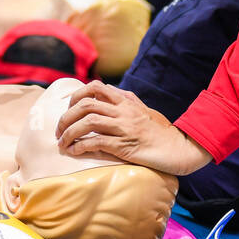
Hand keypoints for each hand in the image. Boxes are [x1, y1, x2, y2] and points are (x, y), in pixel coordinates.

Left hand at [55, 81, 211, 175]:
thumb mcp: (144, 111)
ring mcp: (124, 127)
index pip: (96, 87)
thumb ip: (128, 102)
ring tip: (62, 143)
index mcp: (126, 101)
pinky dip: (80, 146)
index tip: (67, 108)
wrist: (179, 149)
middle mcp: (123, 111)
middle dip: (66, 116)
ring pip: (88, 121)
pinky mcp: (125, 146)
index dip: (76, 95)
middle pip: (86, 103)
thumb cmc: (161, 133)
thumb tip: (113, 93)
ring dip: (69, 132)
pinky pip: (96, 142)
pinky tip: (74, 152)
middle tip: (59, 130)